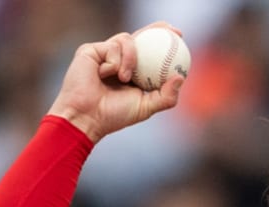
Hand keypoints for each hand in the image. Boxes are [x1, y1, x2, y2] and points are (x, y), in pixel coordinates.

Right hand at [47, 24, 185, 141]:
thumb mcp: (145, 107)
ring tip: (125, 78)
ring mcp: (104, 54)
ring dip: (131, 58)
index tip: (180, 36)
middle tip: (172, 30)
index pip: (150, 52)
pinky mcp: (91, 50)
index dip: (163, 41)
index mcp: (132, 72)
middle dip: (156, 28)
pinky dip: (114, 62)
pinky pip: (112, 46)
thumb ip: (166, 96)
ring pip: (127, 39)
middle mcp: (119, 60)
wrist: (87, 117)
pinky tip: (104, 75)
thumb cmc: (113, 116)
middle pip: (139, 37)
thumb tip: (181, 77)